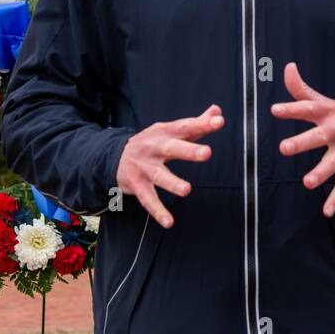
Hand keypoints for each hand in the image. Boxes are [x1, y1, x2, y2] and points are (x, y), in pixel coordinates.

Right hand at [115, 105, 222, 228]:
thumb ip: (195, 123)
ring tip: (187, 190)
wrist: (115, 156)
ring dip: (173, 183)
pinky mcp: (137, 185)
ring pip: (159, 176)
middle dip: (188, 150)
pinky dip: (158, 211)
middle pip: (172, 148)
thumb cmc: (153, 143)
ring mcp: (144, 167)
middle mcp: (154, 148)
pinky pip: (148, 199)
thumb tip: (217, 111)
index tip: (220, 121)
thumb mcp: (171, 130)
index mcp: (164, 132)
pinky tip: (169, 222)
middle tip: (207, 152)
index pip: (186, 127)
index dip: (203, 124)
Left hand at [271, 62, 334, 216]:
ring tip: (307, 182)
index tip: (275, 110)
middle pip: (319, 136)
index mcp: (327, 112)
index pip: (308, 108)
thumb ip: (302, 89)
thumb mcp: (326, 101)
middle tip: (284, 148)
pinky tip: (326, 210)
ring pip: (333, 162)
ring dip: (321, 173)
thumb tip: (287, 67)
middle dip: (302, 142)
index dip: (291, 108)